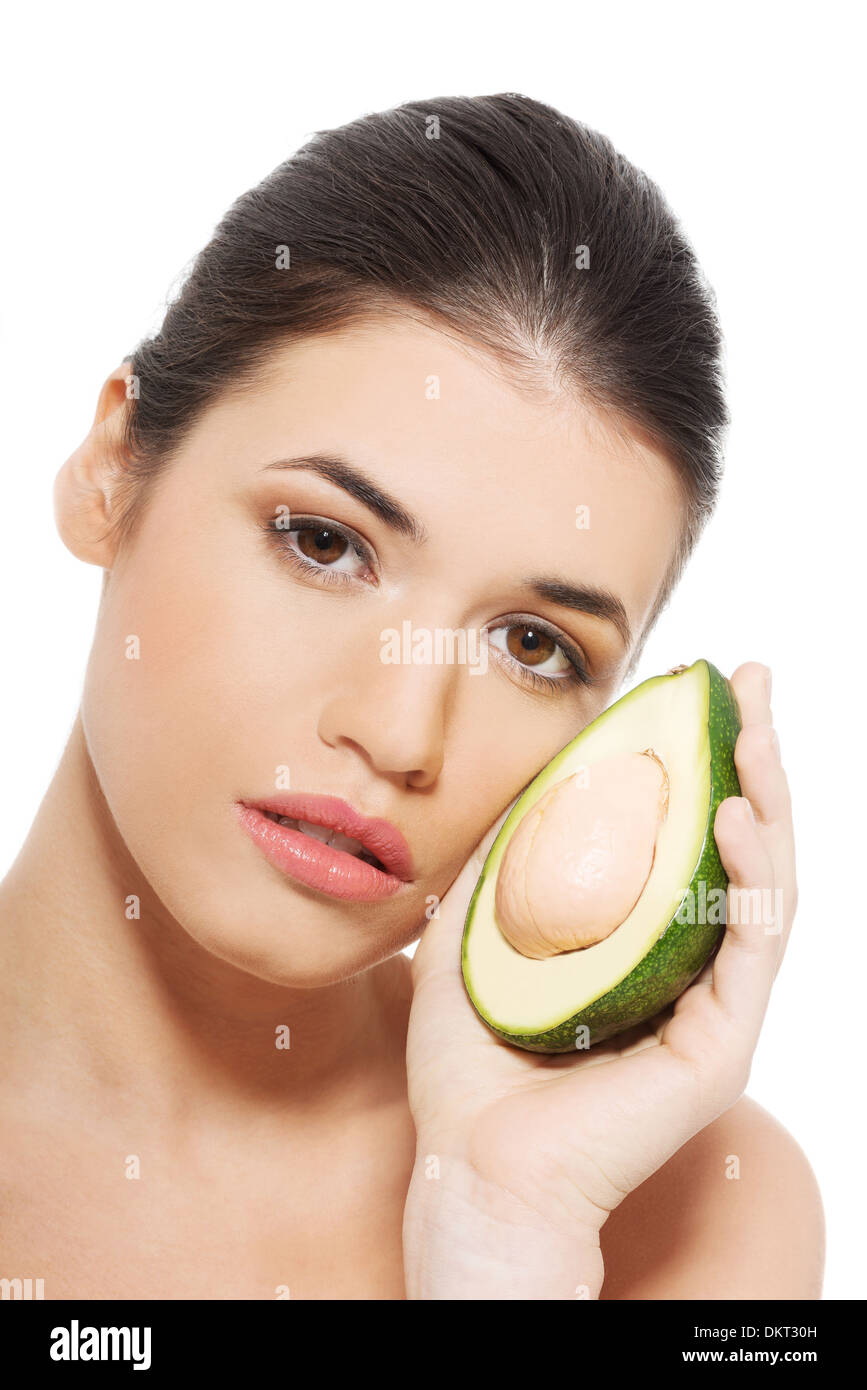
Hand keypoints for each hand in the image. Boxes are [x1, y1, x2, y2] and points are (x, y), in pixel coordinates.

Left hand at [403, 663, 795, 1299]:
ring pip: (765, 884)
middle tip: (752, 678)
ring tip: (756, 727)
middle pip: (741, 846)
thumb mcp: (468, 942)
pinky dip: (749, 874)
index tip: (696, 692)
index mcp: (641, 948)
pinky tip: (732, 814)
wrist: (470, 1169)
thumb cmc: (468, 1071)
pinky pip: (751, 944)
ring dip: (767, 797)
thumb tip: (511, 794)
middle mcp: (689, 969)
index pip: (689, 842)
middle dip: (754, 757)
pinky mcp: (720, 1043)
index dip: (700, 765)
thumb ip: (495, 873)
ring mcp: (712, 1006)